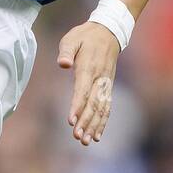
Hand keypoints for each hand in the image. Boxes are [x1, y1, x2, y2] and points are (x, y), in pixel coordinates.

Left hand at [57, 22, 119, 145]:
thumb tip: (63, 64)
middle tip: (78, 137)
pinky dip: (103, 121)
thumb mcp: (71, 38)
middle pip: (93, 104)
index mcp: (88, 67)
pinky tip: (97, 135)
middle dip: (86, 122)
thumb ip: (66, 51)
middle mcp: (99, 78)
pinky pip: (107, 106)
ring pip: (102, 108)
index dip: (77, 106)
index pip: (83, 90)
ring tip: (87, 141)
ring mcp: (106, 83)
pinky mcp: (108, 86)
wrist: (109, 31)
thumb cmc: (85, 36)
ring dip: (94, 126)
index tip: (71, 121)